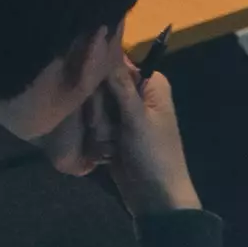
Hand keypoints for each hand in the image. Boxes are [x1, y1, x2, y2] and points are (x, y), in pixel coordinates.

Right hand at [81, 53, 198, 216]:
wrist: (157, 200)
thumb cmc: (155, 155)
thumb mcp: (138, 119)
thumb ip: (120, 85)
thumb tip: (105, 46)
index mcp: (152, 85)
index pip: (118, 62)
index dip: (102, 71)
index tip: (90, 85)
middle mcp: (137, 95)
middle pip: (101, 84)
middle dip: (97, 106)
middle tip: (105, 125)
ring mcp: (124, 115)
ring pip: (93, 105)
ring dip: (96, 124)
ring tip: (106, 142)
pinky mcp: (113, 134)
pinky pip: (93, 124)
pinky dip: (94, 136)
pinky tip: (101, 149)